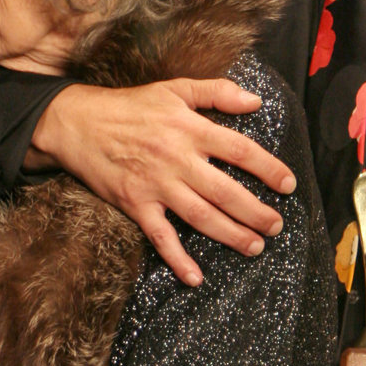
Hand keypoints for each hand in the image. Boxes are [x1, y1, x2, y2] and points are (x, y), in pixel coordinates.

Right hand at [28, 79, 295, 284]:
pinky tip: (195, 278)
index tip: (288, 185)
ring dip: (231, 235)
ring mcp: (156, 185)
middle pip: (226, 191)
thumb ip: (217, 92)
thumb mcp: (174, 88)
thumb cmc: (129, 106)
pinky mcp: (135, 205)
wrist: (76, 123)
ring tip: (254, 247)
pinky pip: (160, 237)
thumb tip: (255, 102)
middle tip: (276, 226)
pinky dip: (178, 259)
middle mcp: (177, 159)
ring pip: (202, 216)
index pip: (240, 150)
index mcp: (190, 129)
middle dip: (256, 212)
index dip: (269, 169)